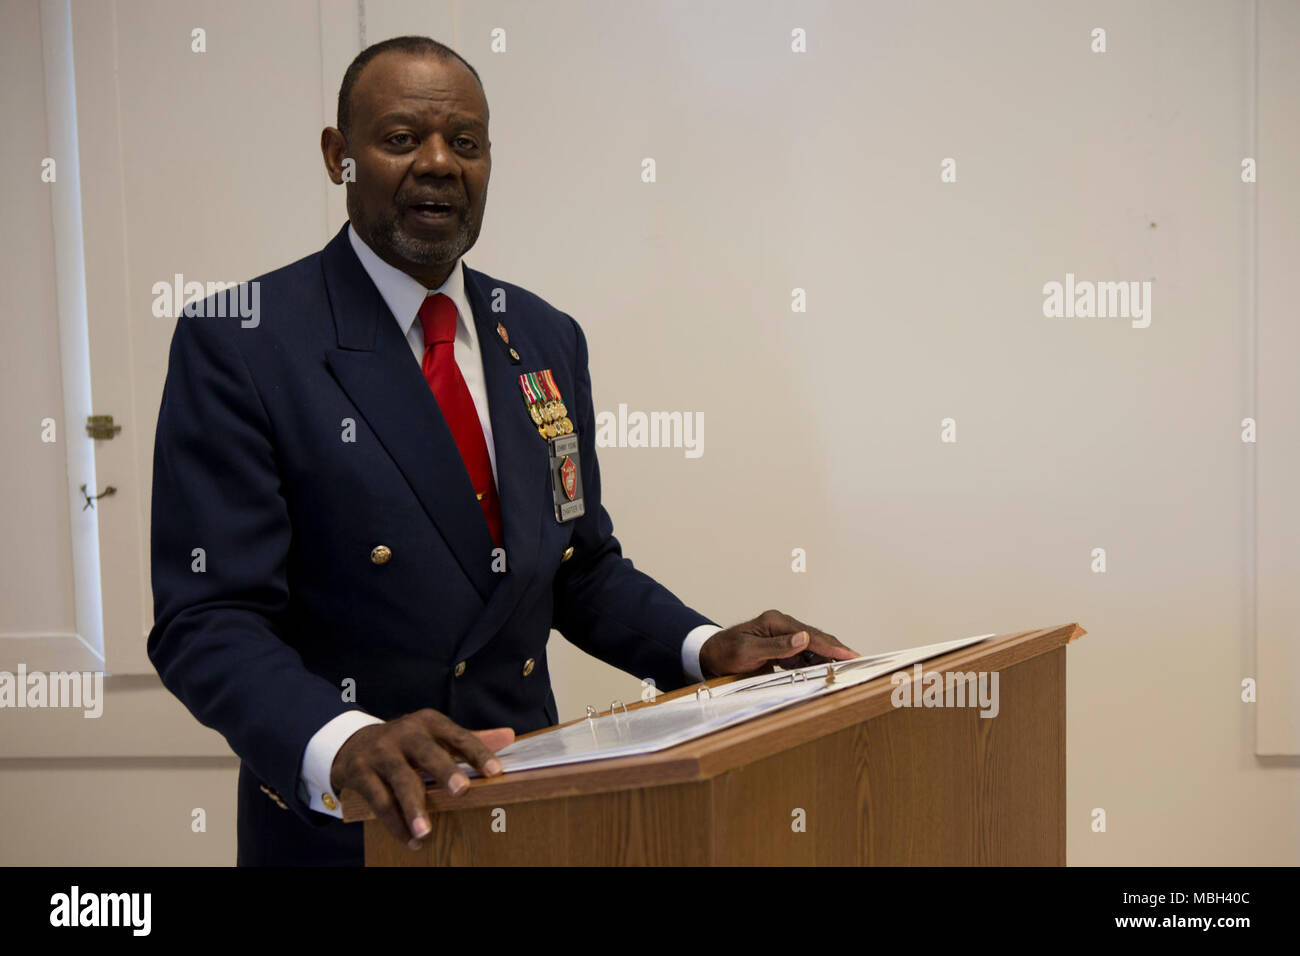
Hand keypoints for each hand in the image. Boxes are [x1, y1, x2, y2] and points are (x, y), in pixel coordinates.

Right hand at [330, 709, 514, 850]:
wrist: (352, 744)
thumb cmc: (406, 744)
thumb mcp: (435, 736)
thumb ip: (470, 739)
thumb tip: (509, 736)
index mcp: (429, 722)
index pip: (459, 736)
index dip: (478, 753)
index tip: (496, 772)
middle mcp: (405, 733)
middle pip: (428, 752)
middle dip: (445, 771)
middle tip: (462, 791)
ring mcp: (380, 751)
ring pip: (400, 780)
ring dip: (414, 808)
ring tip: (426, 834)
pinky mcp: (360, 772)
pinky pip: (379, 800)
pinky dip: (394, 823)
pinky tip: (409, 839)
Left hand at [698, 609, 857, 677]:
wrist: (708, 655)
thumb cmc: (725, 651)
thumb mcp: (748, 650)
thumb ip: (777, 646)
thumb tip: (805, 638)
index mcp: (776, 621)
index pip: (810, 635)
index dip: (832, 646)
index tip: (851, 655)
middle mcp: (782, 625)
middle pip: (816, 638)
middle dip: (837, 650)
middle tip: (858, 662)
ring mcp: (781, 635)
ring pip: (812, 647)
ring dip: (827, 658)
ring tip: (845, 669)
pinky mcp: (780, 647)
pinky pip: (802, 655)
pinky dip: (814, 663)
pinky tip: (824, 671)